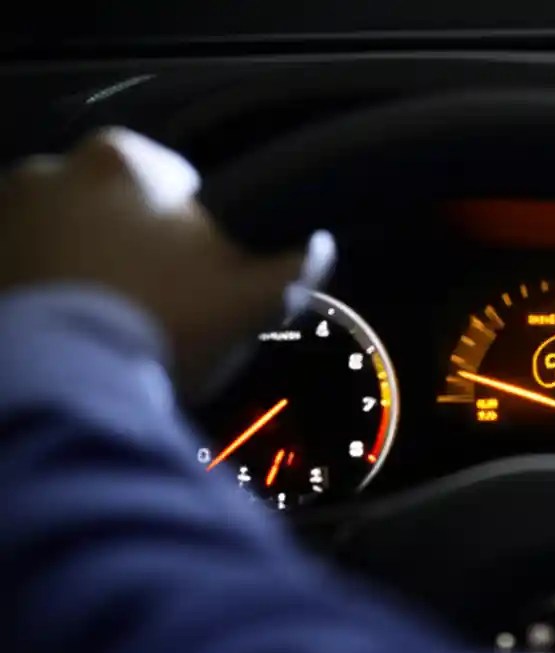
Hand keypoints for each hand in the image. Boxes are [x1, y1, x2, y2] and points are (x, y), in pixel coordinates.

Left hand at [0, 128, 331, 394]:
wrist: (62, 385)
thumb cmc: (162, 325)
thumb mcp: (249, 303)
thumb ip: (293, 271)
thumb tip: (320, 249)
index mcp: (124, 164)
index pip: (165, 174)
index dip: (185, 216)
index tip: (190, 257)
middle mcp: (49, 173)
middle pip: (101, 201)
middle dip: (121, 235)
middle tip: (145, 290)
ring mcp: (2, 220)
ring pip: (52, 234)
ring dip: (74, 262)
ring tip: (100, 316)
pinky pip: (18, 272)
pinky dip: (37, 291)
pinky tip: (66, 330)